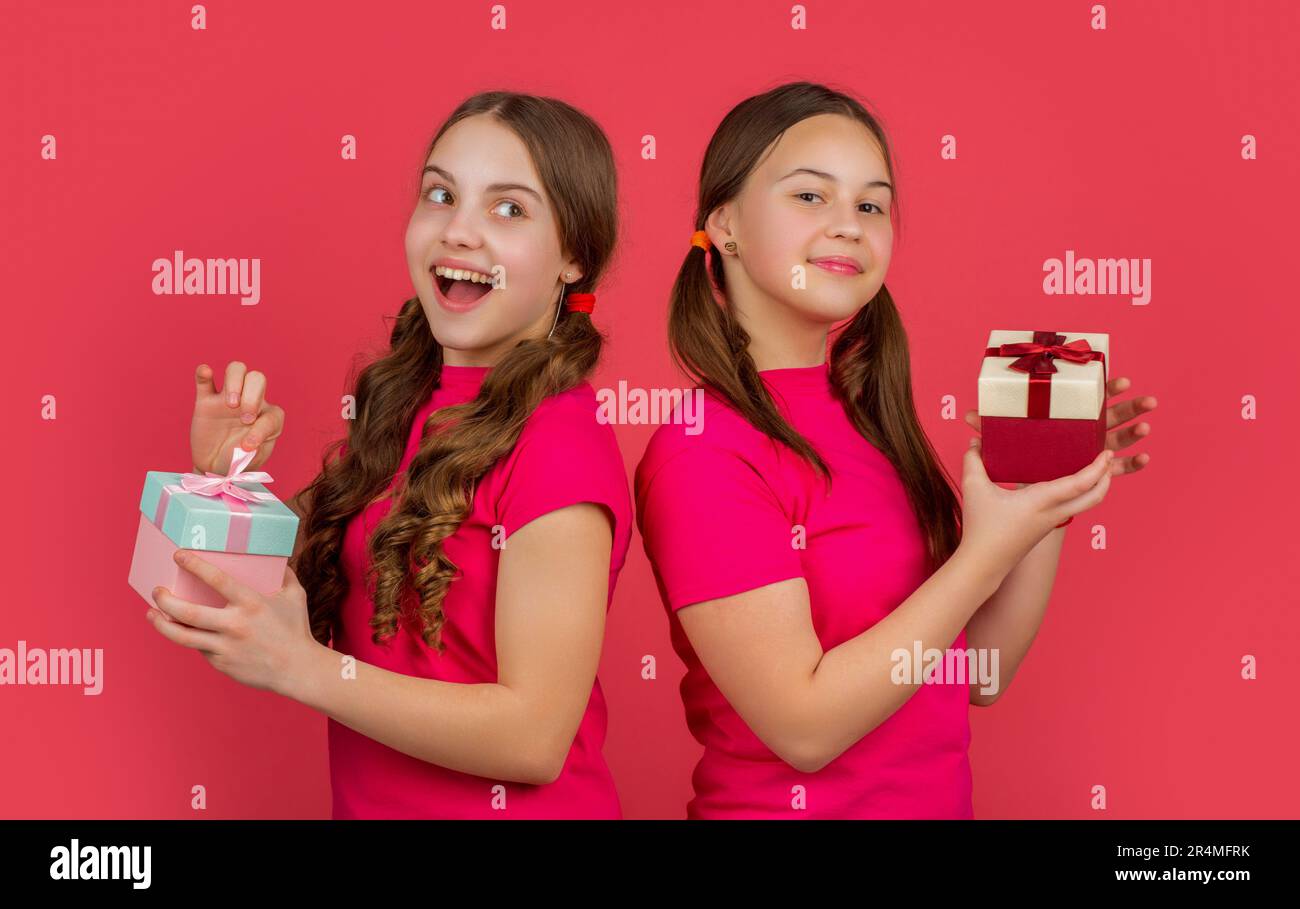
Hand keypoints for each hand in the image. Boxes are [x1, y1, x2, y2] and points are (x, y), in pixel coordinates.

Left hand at [145, 551, 315, 696]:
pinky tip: (188, 632)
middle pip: (187, 612)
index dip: (194, 566)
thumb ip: (284, 576)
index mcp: (251, 604)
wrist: (298, 669)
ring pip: (183, 636)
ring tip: (152, 614)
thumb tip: (277, 559)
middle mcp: (235, 625)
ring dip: (161, 624)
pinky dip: (193, 638)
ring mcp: (225, 647)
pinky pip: (200, 648)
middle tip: (157, 591)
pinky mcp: (221, 663)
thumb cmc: (296, 630)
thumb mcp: (295, 597)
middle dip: (165, 600)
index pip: (216, 580)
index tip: (179, 555)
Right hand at [191, 362, 284, 474]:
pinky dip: (204, 373)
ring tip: (230, 404)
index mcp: (268, 417)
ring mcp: (227, 399)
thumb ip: (257, 447)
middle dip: (253, 396)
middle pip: (257, 378)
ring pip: (236, 370)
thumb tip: (248, 439)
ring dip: (235, 382)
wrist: (216, 469)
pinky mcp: (205, 402)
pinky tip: (205, 371)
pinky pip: (204, 380)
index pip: (272, 413)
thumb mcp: (254, 458)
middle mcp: (250, 402)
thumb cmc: (241, 461)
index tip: (247, 446)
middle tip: (244, 419)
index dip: (262, 429)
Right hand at [958, 436, 1113, 577]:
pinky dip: (1080, 493)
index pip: (1080, 484)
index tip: (1107, 452)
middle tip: (1109, 458)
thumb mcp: (973, 488)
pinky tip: (1067, 483)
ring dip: (1096, 486)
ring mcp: (1051, 522)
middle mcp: (1052, 513)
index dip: (1098, 468)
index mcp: (1041, 501)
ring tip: (1094, 468)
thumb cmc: (980, 528)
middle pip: (1095, 498)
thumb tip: (975, 441)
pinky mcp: (1045, 527)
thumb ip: (973, 461)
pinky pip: (1072, 508)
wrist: (983, 565)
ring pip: (1085, 505)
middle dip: (1107, 478)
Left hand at [964, 375, 1156, 484]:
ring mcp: (1094, 452)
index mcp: (1068, 418)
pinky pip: (1119, 469)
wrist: (1024, 491)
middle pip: (1112, 416)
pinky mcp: (1097, 474)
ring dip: (1136, 432)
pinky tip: (1146, 458)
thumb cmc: (1018, 459)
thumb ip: (992, 428)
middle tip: (1149, 401)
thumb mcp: (1005, 442)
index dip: (1106, 389)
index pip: (1090, 399)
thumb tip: (968, 416)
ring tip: (1147, 426)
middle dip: (1131, 407)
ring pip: (1120, 440)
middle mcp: (1085, 432)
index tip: (1123, 380)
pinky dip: (1133, 464)